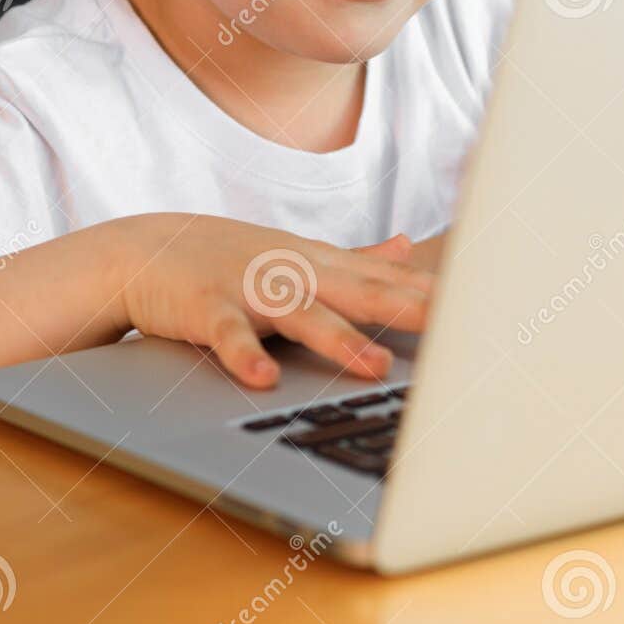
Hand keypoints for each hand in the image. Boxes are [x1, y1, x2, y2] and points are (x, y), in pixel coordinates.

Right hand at [114, 214, 436, 388]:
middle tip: (454, 326)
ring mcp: (248, 288)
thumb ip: (356, 257)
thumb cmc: (229, 260)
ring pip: (301, 314)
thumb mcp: (298, 254)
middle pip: (358, 292)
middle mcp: (291, 272)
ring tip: (375, 367)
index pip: (385, 278)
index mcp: (319, 264)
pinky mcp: (205, 309)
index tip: (482, 302)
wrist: (142, 251)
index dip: (432, 292)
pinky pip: (228, 336)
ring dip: (338, 340)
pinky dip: (245, 356)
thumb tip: (408, 244)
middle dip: (407, 309)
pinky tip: (264, 379)